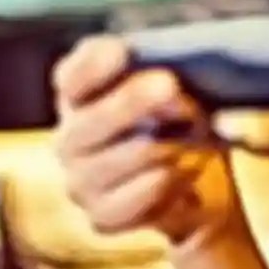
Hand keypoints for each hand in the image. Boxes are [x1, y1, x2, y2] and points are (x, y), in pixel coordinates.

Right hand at [51, 36, 238, 250]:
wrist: (196, 179)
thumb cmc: (180, 118)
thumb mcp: (178, 83)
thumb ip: (167, 70)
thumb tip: (176, 87)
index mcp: (81, 95)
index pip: (72, 77)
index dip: (93, 65)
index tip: (122, 52)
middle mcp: (70, 138)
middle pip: (90, 121)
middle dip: (132, 101)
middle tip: (170, 86)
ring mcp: (80, 181)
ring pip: (120, 161)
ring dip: (169, 147)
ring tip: (199, 137)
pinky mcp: (102, 216)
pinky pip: (135, 201)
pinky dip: (170, 185)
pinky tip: (187, 172)